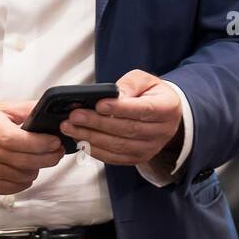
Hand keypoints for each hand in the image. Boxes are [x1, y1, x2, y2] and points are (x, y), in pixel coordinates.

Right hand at [0, 101, 64, 195]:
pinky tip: (25, 170)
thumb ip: (23, 109)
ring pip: (22, 177)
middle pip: (24, 162)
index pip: (18, 141)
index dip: (40, 143)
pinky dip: (24, 180)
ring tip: (39, 158)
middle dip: (48, 157)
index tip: (55, 140)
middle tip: (57, 151)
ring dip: (37, 168)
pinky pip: (12, 188)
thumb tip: (48, 110)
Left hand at [60, 69, 182, 166]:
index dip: (120, 109)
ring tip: (71, 128)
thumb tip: (111, 96)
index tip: (98, 104)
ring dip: (92, 138)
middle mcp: (162, 131)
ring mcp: (150, 148)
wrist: (165, 115)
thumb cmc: (151, 94)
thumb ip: (129, 85)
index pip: (143, 110)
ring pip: (119, 146)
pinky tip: (80, 141)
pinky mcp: (138, 158)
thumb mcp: (144, 80)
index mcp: (167, 108)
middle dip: (98, 123)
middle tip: (74, 116)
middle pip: (127, 129)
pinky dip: (96, 150)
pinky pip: (115, 158)